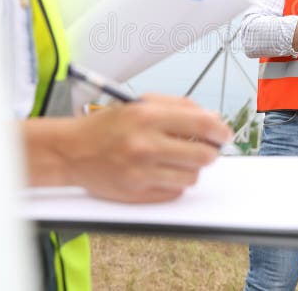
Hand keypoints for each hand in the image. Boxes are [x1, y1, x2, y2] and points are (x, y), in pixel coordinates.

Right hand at [56, 94, 231, 202]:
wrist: (72, 150)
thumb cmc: (108, 126)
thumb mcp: (141, 104)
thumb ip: (178, 107)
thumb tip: (212, 120)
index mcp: (148, 116)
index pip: (202, 125)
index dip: (220, 131)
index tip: (224, 134)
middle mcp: (146, 144)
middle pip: (203, 155)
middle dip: (210, 152)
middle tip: (206, 149)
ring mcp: (141, 171)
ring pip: (191, 176)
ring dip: (192, 168)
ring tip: (179, 160)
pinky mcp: (137, 192)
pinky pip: (174, 192)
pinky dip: (175, 182)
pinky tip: (164, 172)